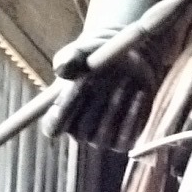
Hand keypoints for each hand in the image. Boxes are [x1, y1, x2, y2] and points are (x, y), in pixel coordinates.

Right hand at [30, 0, 187, 150]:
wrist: (132, 61)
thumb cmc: (99, 55)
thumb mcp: (84, 50)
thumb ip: (71, 58)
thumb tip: (62, 71)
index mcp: (61, 113)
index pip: (52, 127)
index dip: (59, 114)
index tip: (70, 90)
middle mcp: (79, 130)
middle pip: (79, 131)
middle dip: (90, 106)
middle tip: (97, 79)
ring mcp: (101, 138)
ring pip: (103, 133)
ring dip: (113, 107)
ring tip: (125, 79)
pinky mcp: (123, 140)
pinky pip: (126, 135)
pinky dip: (133, 114)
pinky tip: (139, 92)